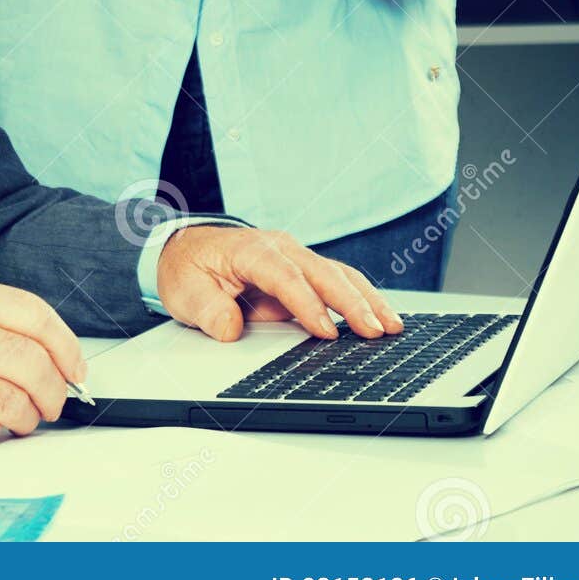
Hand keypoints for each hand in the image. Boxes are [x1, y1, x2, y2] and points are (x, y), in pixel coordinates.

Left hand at [157, 224, 403, 341]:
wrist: (187, 250)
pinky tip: (381, 317)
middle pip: (322, 272)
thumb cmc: (189, 268)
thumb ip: (207, 309)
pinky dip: (361, 299)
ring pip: (338, 275)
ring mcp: (296, 258)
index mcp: (250, 249)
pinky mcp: (304, 273)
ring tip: (393, 325)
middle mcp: (280, 248)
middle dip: (352, 302)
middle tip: (377, 330)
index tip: (327, 331)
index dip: (307, 303)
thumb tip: (230, 328)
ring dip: (366, 299)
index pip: (284, 276)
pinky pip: (337, 283)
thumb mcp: (185, 290)